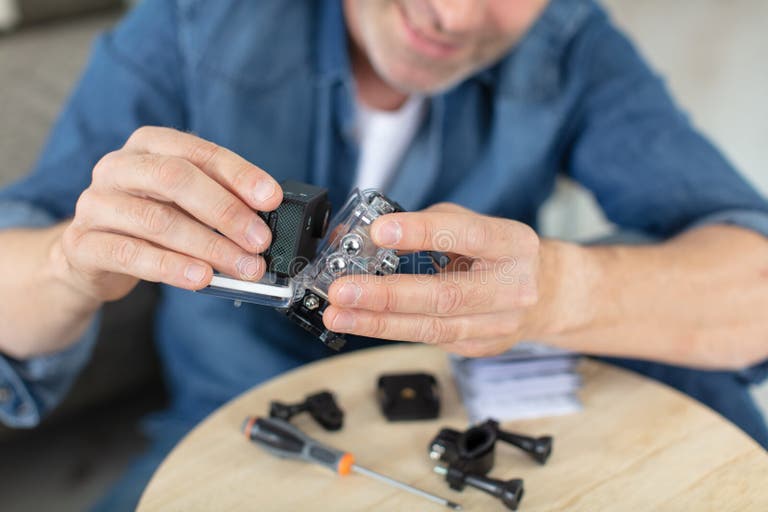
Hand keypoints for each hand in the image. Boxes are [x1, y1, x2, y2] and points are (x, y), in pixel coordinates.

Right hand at [56, 127, 281, 302]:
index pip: (199, 151)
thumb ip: (215, 202)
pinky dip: (172, 267)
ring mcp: (96, 204)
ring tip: (242, 267)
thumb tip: (264, 221)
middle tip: (259, 240)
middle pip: (175, 179)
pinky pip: (130, 254)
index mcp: (148, 146)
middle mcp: (118, 167)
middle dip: (226, 211)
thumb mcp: (182, 203)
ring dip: (209, 246)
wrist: (89, 256)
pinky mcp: (83, 244)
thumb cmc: (147, 222)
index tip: (271, 199)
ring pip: (157, 221)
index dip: (239, 175)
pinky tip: (201, 277)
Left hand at [323, 203, 567, 356]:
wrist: (545, 293)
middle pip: (445, 295)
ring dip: (379, 323)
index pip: (467, 234)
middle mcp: (512, 286)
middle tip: (343, 290)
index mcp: (512, 243)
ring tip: (339, 315)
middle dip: (387, 294)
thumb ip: (428, 225)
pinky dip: (393, 330)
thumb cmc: (498, 253)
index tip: (379, 231)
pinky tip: (363, 322)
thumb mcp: (475, 226)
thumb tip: (366, 234)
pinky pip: (431, 340)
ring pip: (433, 328)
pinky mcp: (482, 347)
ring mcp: (500, 323)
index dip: (422, 233)